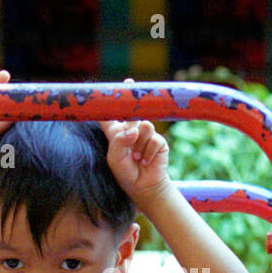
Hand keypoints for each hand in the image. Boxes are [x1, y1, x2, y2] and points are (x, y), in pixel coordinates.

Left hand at [99, 81, 169, 204]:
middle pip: (133, 114)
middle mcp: (131, 131)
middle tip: (131, 124)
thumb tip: (133, 129)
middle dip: (134, 113)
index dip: (114, 100)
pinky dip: (148, 152)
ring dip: (139, 144)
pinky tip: (146, 161)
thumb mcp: (114, 159)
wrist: (143, 186)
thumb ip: (119, 142)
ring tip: (136, 158)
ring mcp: (146, 135)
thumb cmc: (124, 173)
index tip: (119, 86)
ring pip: (144, 126)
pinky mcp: (159, 141)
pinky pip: (154, 139)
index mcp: (116, 134)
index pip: (112, 115)